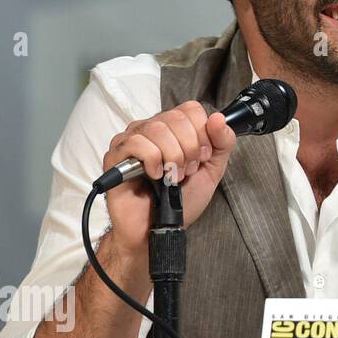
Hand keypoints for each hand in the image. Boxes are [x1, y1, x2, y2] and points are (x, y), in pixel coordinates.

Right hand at [100, 101, 236, 254]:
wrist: (158, 228)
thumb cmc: (182, 201)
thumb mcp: (212, 170)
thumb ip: (222, 143)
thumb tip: (220, 118)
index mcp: (174, 129)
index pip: (191, 109)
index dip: (202, 133)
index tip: (201, 157)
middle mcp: (151, 130)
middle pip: (176, 118)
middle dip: (189, 148)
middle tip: (186, 171)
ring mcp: (131, 140)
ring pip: (157, 128)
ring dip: (172, 157)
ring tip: (171, 176)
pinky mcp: (115, 156)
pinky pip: (137, 143)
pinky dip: (153, 161)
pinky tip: (154, 176)